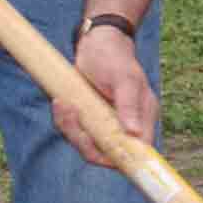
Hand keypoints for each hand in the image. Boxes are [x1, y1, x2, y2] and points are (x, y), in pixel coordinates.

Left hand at [59, 17, 156, 167]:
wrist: (97, 42)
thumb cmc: (115, 57)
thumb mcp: (124, 78)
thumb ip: (129, 105)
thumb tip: (134, 132)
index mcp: (142, 119)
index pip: (139, 152)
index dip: (124, 160)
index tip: (104, 156)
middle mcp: (125, 126)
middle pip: (108, 153)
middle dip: (85, 140)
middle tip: (70, 113)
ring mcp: (105, 125)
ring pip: (88, 145)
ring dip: (70, 129)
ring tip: (61, 103)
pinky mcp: (88, 120)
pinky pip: (76, 132)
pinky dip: (65, 121)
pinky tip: (59, 103)